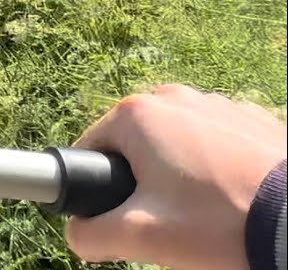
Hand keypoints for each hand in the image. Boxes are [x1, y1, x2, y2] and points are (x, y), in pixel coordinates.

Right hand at [67, 84, 286, 269]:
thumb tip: (79, 233)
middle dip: (144, 183)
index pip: (91, 150)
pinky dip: (218, 170)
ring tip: (208, 216)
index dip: (98, 188)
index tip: (126, 217)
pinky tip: (234, 201)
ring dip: (182, 176)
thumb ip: (90, 234)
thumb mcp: (142, 238)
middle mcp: (175, 97)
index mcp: (138, 115)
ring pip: (177, 146)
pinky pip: (217, 145)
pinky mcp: (255, 120)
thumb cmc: (219, 224)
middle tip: (170, 222)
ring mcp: (219, 105)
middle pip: (136, 148)